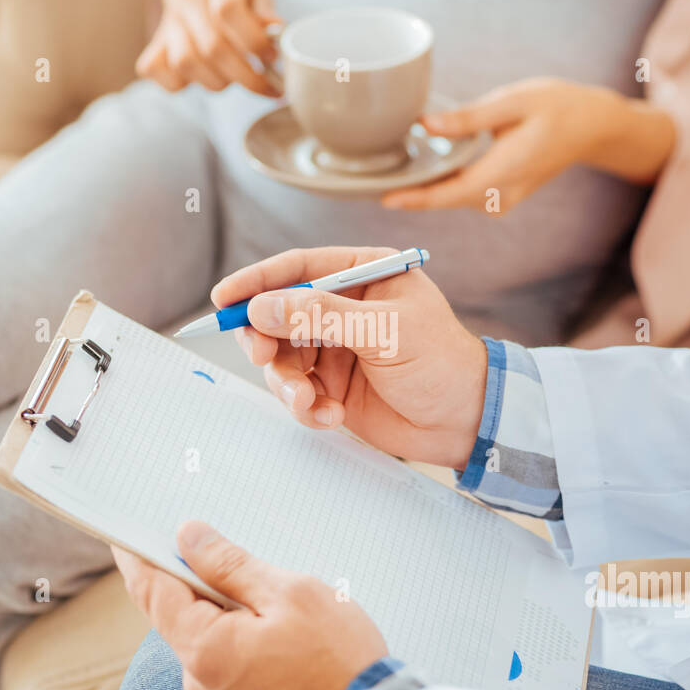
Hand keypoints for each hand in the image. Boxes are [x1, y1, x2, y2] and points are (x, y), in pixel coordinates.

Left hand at [112, 521, 387, 689]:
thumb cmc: (339, 660)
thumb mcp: (290, 593)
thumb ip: (231, 565)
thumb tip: (189, 538)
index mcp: (205, 649)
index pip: (153, 592)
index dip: (137, 558)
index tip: (124, 534)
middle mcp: (201, 682)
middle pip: (180, 616)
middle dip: (193, 580)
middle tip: (214, 546)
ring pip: (208, 640)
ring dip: (225, 612)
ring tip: (269, 594)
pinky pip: (228, 664)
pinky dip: (240, 639)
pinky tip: (278, 630)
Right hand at [137, 0, 281, 96]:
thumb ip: (266, 12)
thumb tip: (278, 33)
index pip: (228, 11)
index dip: (254, 42)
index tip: (273, 58)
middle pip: (212, 47)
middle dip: (247, 77)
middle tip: (267, 86)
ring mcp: (168, 20)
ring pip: (186, 63)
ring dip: (216, 82)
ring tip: (235, 79)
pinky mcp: (155, 41)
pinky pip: (155, 70)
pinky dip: (178, 84)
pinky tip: (203, 78)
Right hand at [213, 246, 487, 468]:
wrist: (466, 420)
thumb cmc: (439, 362)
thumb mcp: (384, 330)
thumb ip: (320, 316)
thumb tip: (262, 307)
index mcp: (363, 275)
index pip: (297, 268)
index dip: (257, 282)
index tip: (223, 298)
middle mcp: (343, 309)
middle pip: (278, 314)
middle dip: (265, 339)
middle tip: (265, 358)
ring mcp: (335, 349)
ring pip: (282, 359)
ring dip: (286, 382)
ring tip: (308, 401)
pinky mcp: (332, 387)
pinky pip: (297, 393)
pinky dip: (305, 407)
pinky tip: (332, 416)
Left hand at [381, 77, 671, 214]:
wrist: (595, 126)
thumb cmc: (558, 106)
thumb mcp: (514, 102)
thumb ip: (469, 118)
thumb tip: (425, 126)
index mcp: (502, 172)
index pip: (448, 194)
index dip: (414, 199)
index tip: (382, 198)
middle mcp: (500, 194)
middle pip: (445, 199)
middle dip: (411, 191)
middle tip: (370, 178)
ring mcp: (503, 198)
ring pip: (454, 196)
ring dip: (425, 186)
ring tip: (389, 170)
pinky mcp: (503, 193)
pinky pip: (465, 192)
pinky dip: (443, 181)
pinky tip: (423, 164)